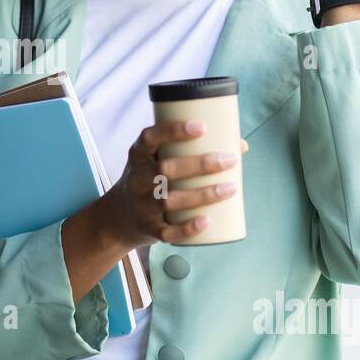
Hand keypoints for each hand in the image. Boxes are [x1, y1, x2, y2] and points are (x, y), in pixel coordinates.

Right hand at [98, 120, 247, 248]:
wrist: (119, 217)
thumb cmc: (151, 180)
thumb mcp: (158, 161)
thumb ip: (192, 151)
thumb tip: (240, 145)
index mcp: (138, 156)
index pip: (150, 138)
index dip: (174, 131)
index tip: (203, 127)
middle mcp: (136, 179)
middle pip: (164, 169)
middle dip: (200, 164)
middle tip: (229, 160)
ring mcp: (141, 205)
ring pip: (169, 200)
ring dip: (202, 195)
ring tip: (230, 188)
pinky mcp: (148, 229)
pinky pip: (166, 232)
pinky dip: (187, 228)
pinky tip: (207, 221)